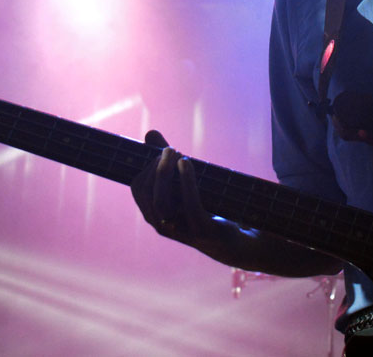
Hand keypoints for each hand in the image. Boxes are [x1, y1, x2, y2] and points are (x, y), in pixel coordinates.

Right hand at [130, 130, 224, 252]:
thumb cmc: (205, 205)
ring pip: (162, 201)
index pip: (138, 187)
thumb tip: (150, 133)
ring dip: (166, 172)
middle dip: (156, 166)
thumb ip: (165, 158)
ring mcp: (182, 229)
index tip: (162, 151)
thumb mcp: (184, 181)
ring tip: (177, 154)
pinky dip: (185, 181)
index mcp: (155, 214)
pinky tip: (186, 163)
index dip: (146, 166)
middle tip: (172, 150)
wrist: (234, 238)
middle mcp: (163, 224)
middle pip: (147, 192)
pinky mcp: (202, 230)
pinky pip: (189, 204)